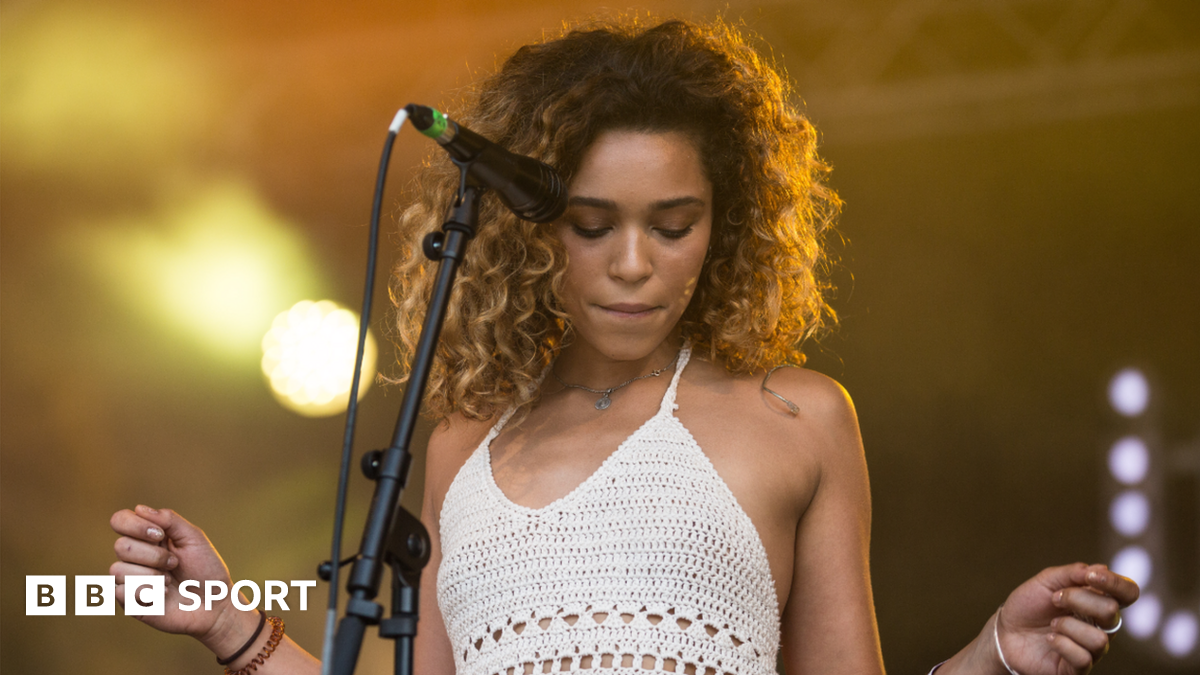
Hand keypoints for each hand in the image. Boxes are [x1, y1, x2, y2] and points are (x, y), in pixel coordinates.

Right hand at [109, 505, 259, 658]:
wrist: (216, 602)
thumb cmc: (206, 570)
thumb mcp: (193, 537)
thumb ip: (169, 520)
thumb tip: (139, 508)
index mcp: (148, 538)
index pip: (120, 520)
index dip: (135, 525)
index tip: (161, 535)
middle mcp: (135, 557)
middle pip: (121, 546)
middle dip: (153, 555)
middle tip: (174, 563)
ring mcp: (130, 579)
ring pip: (116, 569)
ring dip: (151, 574)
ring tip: (170, 581)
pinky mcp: (129, 602)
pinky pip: (119, 591)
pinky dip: (146, 591)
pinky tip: (163, 595)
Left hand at [995, 562, 1139, 674]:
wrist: (1006, 630)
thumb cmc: (1029, 605)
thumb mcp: (1046, 581)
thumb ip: (1073, 573)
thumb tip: (1103, 568)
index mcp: (1097, 601)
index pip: (1128, 593)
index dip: (1116, 584)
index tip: (1090, 577)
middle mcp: (1100, 625)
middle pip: (1112, 611)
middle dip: (1078, 599)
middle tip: (1055, 598)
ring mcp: (1091, 648)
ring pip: (1100, 639)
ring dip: (1069, 626)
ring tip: (1053, 624)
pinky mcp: (1078, 668)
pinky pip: (1084, 658)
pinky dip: (1062, 644)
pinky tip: (1050, 639)